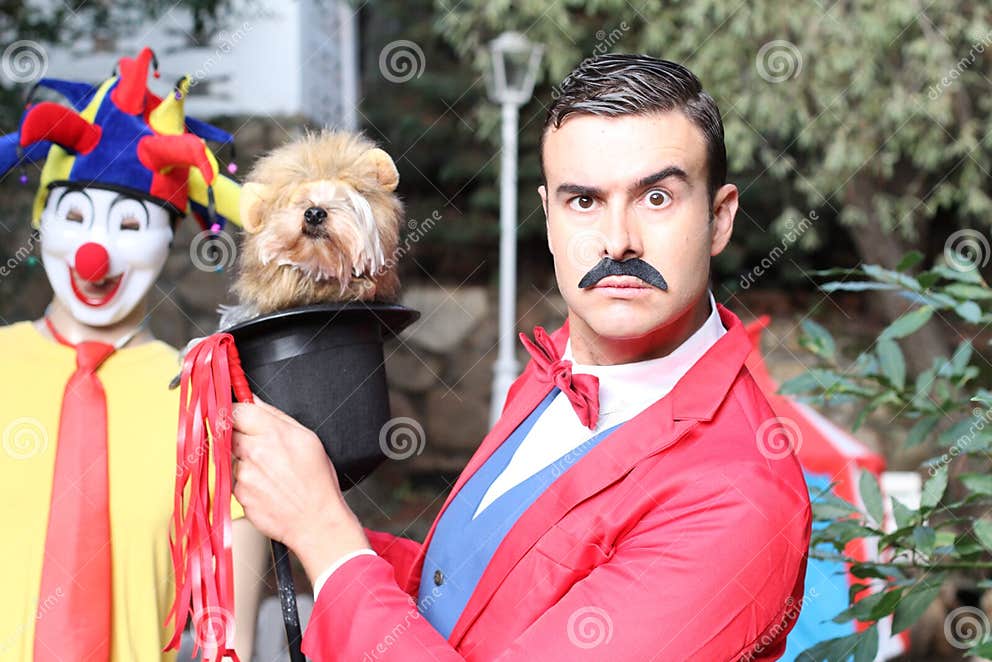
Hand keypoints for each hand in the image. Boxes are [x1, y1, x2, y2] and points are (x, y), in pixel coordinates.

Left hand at [231, 399, 369, 580]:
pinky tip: (266, 486)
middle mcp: (254, 452)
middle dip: (239, 434)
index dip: (236, 411)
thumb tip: (254, 399)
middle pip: (228, 431)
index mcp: (273, 433)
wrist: (316, 522)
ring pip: (231, 456)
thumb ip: (276, 415)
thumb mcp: (308, 438)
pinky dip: (246, 480)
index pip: (235, 409)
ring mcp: (243, 475)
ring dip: (244, 459)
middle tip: (259, 445)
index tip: (240, 415)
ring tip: (270, 471)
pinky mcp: (238, 494)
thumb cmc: (317, 482)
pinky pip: (234, 479)